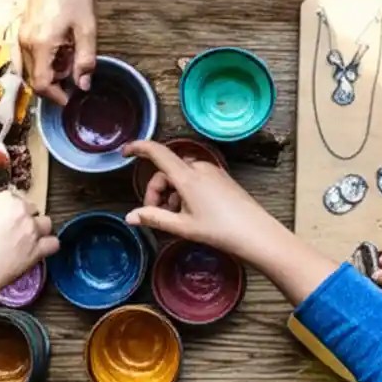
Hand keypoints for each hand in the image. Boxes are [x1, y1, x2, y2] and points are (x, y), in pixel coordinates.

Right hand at [0, 192, 58, 291]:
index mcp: (5, 200)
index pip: (16, 197)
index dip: (12, 208)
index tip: (8, 214)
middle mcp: (22, 213)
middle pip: (32, 208)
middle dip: (26, 216)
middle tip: (16, 227)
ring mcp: (32, 231)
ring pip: (46, 223)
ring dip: (39, 228)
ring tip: (30, 237)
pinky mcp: (38, 250)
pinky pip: (54, 243)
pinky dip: (49, 245)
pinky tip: (41, 248)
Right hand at [19, 0, 96, 104]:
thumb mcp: (87, 28)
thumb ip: (85, 59)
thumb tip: (84, 85)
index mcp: (40, 45)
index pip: (41, 84)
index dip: (56, 96)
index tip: (70, 98)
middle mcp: (24, 43)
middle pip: (33, 79)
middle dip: (54, 84)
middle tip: (74, 73)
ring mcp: (20, 36)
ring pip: (29, 69)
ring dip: (47, 72)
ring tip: (68, 58)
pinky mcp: (20, 30)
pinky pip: (26, 56)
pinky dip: (41, 61)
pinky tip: (57, 49)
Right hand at [122, 140, 280, 258]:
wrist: (256, 234)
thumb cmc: (220, 230)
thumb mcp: (182, 226)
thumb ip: (154, 218)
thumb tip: (130, 216)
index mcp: (187, 176)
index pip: (156, 152)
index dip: (138, 148)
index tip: (125, 152)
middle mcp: (199, 168)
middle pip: (167, 171)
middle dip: (156, 190)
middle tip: (154, 214)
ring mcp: (212, 172)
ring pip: (181, 177)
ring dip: (171, 194)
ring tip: (176, 219)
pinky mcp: (221, 179)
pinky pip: (195, 179)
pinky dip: (185, 193)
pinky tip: (190, 214)